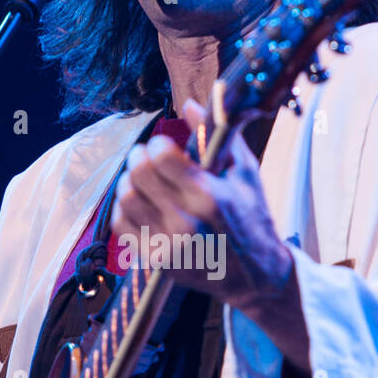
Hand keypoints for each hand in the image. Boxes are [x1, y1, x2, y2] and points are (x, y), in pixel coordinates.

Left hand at [110, 98, 310, 370]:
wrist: (256, 275)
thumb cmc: (253, 219)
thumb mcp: (245, 173)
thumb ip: (217, 135)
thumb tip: (190, 102)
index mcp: (210, 196)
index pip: (161, 155)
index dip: (158, 144)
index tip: (165, 146)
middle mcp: (186, 221)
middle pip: (137, 174)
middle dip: (140, 157)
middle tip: (149, 158)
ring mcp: (168, 244)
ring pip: (125, 197)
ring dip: (130, 181)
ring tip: (145, 180)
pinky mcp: (156, 261)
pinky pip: (122, 225)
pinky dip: (126, 208)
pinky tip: (142, 203)